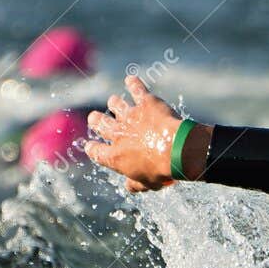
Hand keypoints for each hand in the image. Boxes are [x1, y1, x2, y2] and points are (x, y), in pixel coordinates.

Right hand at [86, 75, 206, 191]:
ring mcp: (130, 116)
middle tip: (97, 119)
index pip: (94, 151)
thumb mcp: (147, 184)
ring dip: (115, 103)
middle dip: (96, 120)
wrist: (177, 150)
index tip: (91, 146)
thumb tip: (129, 186)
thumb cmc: (162, 171)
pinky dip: (133, 83)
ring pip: (115, 103)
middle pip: (98, 121)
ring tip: (116, 103)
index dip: (92, 148)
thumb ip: (135, 184)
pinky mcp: (145, 103)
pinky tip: (131, 80)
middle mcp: (117, 133)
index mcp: (114, 156)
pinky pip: (136, 88)